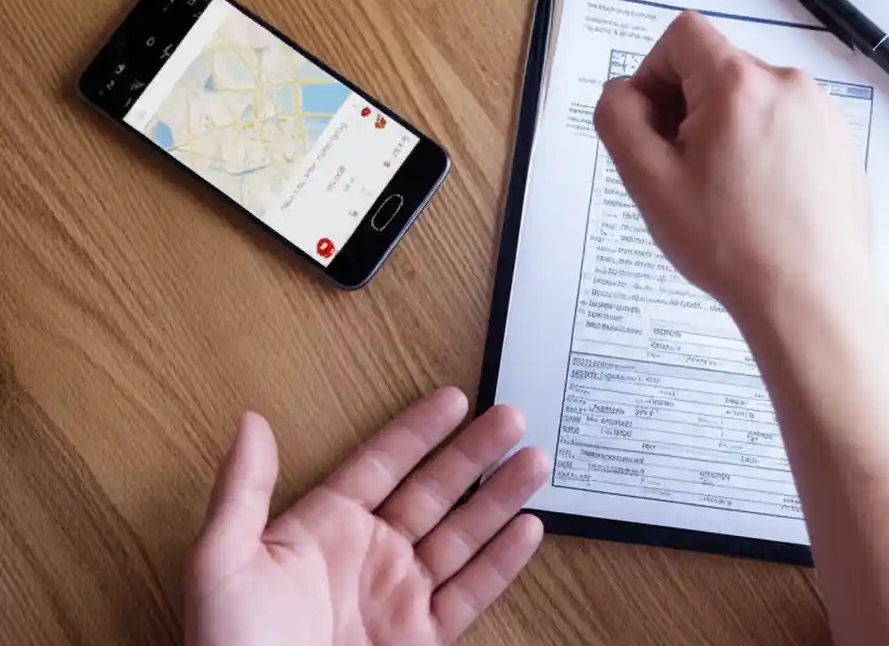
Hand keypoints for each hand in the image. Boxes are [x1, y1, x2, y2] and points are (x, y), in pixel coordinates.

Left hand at [184, 388, 548, 645]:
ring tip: (534, 462)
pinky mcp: (421, 639)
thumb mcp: (221, 561)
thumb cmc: (228, 644)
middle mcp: (368, 556)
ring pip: (462, 535)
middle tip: (509, 417)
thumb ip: (242, 490)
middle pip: (434, 491)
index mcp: (323, 529)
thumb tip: (250, 422)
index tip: (453, 399)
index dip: (418, 430)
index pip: (381, 464)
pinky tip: (528, 529)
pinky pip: (471, 594)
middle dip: (474, 453)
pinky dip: (502, 563)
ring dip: (499, 497)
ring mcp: (399, 597)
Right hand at [593, 11, 877, 317]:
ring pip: (752, 101)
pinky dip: (762, 152)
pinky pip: (786, 128)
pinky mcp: (840, 145)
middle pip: (718, 68)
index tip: (652, 127)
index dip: (652, 74)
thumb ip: (618, 119)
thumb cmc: (731, 245)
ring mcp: (822, 115)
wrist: (810, 298)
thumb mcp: (648, 181)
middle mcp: (788, 86)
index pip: (682, 35)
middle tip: (681, 172)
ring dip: (726, 132)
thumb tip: (622, 93)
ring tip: (722, 194)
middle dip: (688, 108)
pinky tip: (758, 204)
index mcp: (739, 83)